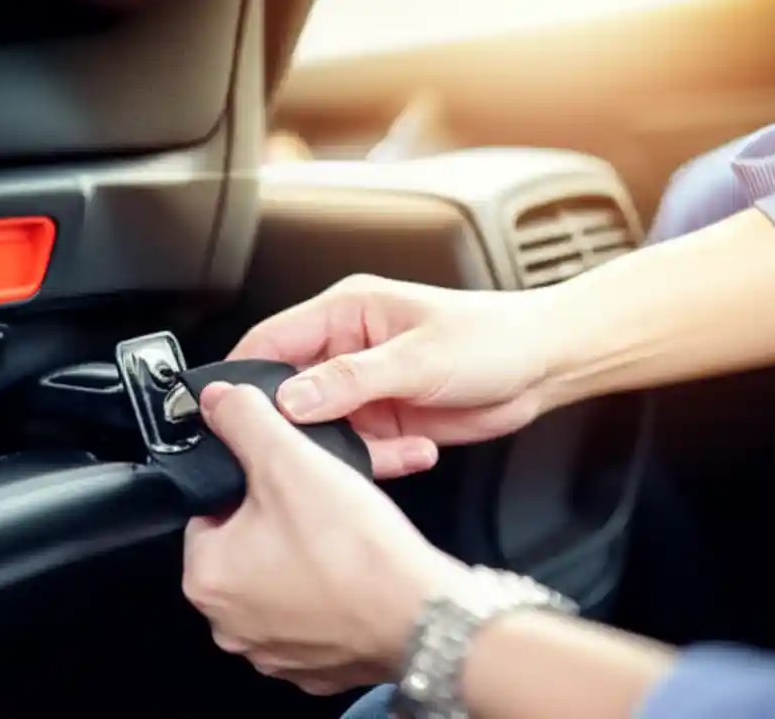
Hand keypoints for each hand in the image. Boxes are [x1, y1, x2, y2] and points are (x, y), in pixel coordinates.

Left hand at [182, 382, 470, 695]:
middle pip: (241, 549)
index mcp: (205, 579)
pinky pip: (310, 620)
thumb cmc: (354, 547)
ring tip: (338, 538)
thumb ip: (245, 421)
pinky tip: (352, 576)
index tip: (282, 482)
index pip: (207, 513)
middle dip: (275, 524)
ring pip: (277, 583)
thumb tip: (217, 401)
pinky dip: (327, 598)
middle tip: (316, 507)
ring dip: (301, 559)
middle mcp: (228, 626)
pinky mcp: (313, 669)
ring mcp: (271, 653)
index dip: (247, 487)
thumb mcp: (290, 460)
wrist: (425, 615)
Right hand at [231, 275, 555, 477]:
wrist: (546, 367)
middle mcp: (345, 350)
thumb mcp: (417, 358)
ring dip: (344, 449)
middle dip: (295, 425)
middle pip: (287, 393)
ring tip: (386, 448)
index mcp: (343, 313)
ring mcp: (362, 389)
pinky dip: (378, 461)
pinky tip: (413, 451)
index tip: (228, 412)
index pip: (270, 341)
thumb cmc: (493, 337)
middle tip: (307, 448)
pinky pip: (358, 450)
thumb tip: (290, 399)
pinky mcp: (383, 421)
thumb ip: (350, 380)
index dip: (244, 376)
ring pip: (320, 430)